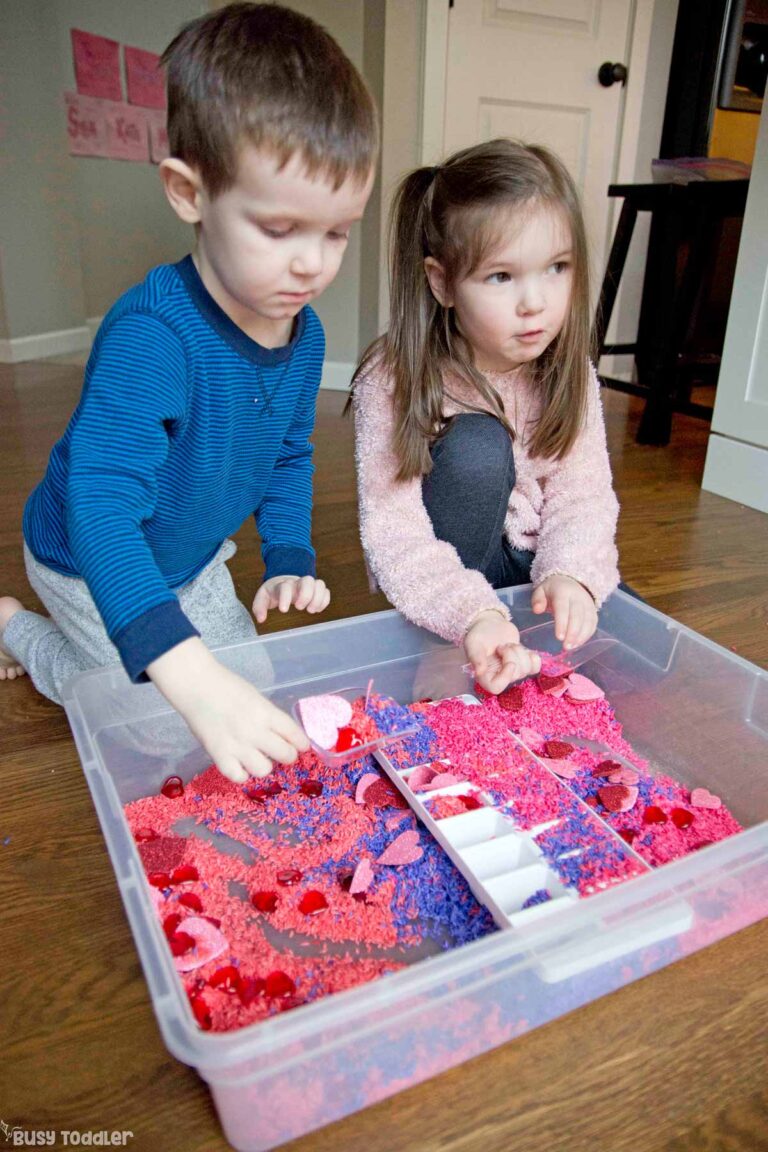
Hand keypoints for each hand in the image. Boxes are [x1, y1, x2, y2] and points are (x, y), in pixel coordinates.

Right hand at [147, 638, 309, 782]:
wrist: (196, 686)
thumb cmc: (228, 688)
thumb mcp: (256, 698)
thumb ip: (271, 718)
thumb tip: (286, 737)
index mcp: (265, 712)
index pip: (294, 733)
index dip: (301, 743)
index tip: (302, 746)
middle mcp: (254, 730)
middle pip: (285, 755)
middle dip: (287, 755)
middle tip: (281, 752)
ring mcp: (236, 745)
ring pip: (264, 770)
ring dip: (264, 765)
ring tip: (257, 758)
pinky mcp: (218, 755)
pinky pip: (238, 776)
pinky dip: (242, 773)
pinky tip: (240, 764)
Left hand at [253, 574, 329, 623]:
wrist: (283, 581)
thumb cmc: (273, 592)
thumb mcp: (263, 597)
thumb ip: (259, 607)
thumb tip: (261, 619)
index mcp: (283, 584)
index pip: (286, 586)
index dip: (286, 598)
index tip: (284, 610)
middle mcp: (297, 583)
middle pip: (307, 580)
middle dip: (306, 595)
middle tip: (300, 608)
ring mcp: (309, 586)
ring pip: (319, 584)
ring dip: (318, 597)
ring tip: (311, 610)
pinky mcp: (316, 590)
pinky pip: (325, 591)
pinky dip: (324, 600)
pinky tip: (318, 609)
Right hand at [463, 610, 540, 693]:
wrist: (491, 623)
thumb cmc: (480, 634)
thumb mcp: (473, 643)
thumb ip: (476, 657)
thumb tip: (479, 672)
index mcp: (485, 675)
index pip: (496, 688)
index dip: (506, 677)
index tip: (509, 663)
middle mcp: (499, 676)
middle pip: (514, 675)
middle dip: (512, 656)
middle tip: (502, 645)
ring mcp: (513, 671)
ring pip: (526, 670)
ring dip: (520, 652)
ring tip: (508, 644)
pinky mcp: (524, 664)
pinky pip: (535, 668)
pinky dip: (534, 658)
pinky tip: (525, 650)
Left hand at [531, 574, 597, 648]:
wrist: (570, 581)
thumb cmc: (552, 590)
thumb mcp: (541, 590)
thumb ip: (537, 600)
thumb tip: (537, 610)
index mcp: (563, 591)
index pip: (563, 608)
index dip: (562, 623)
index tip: (559, 638)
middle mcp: (578, 597)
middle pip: (577, 616)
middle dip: (572, 633)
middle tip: (566, 647)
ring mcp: (588, 603)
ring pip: (588, 620)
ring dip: (581, 636)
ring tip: (572, 647)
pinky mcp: (593, 610)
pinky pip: (593, 623)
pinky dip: (587, 634)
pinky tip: (579, 643)